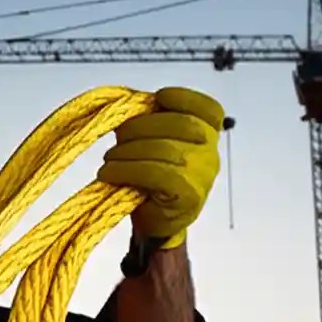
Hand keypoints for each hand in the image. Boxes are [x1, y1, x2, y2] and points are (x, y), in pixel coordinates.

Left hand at [99, 87, 225, 248]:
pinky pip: (156, 173)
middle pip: (180, 124)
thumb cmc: (153, 181)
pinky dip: (127, 169)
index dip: (184, 98)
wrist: (156, 225)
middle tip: (117, 136)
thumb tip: (127, 105)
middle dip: (141, 126)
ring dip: (128, 151)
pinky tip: (109, 173)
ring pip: (165, 149)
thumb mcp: (154, 145)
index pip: (210, 110)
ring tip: (110, 159)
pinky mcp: (190, 196)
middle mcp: (212, 154)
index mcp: (208, 137)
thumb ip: (151, 122)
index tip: (157, 97)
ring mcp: (204, 175)